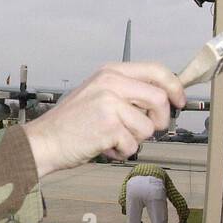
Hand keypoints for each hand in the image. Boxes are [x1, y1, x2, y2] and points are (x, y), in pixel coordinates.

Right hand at [23, 62, 186, 178]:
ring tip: (112, 138)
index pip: (156, 70)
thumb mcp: (97, 93)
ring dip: (134, 140)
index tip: (179, 100)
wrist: (43, 142)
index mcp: (110, 72)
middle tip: (145, 130)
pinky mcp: (109, 126)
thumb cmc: (70, 124)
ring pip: (148, 127)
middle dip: (158, 120)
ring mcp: (110, 103)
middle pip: (160, 99)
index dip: (174, 86)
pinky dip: (121, 152)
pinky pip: (133, 146)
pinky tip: (103, 147)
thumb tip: (163, 99)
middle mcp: (111, 83)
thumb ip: (126, 92)